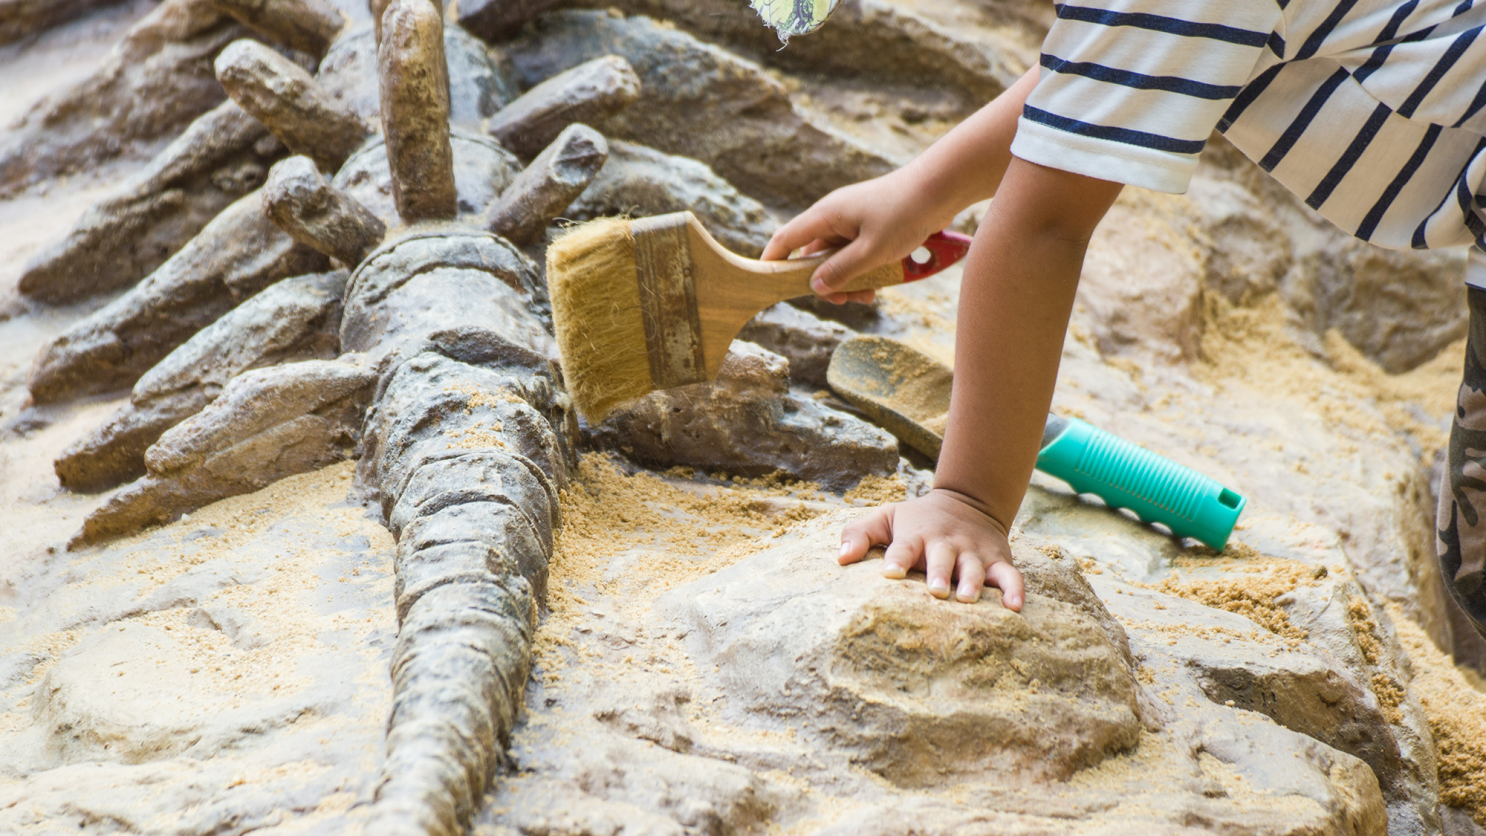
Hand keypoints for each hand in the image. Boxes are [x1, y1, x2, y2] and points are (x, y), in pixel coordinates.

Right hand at [761, 170, 954, 305]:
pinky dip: (864, 270)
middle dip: (825, 282)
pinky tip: (880, 284)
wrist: (941, 187)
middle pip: (814, 256)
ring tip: (868, 296)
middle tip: (843, 301)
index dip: (772, 261)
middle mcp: (835, 216)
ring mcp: (854, 221)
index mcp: (826, 215)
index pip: (786, 239)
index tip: (766, 282)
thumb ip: (842, 271)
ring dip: (848, 280)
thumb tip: (815, 287)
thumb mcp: (872, 250)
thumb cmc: (905, 212)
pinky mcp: (872, 226)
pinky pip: (858, 253)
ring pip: (839, 258)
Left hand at [838, 489, 1023, 608]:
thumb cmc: (916, 520)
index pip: (903, 547)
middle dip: (939, 573)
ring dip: (972, 582)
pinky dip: (1014, 590)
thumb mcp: (886, 518)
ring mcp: (973, 552)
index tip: (890, 573)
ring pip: (974, 568)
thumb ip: (859, 534)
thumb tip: (841, 558)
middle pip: (943, 558)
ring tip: (967, 599)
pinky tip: (1014, 608)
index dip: (897, 559)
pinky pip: (1010, 576)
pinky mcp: (997, 561)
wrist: (967, 502)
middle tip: (935, 591)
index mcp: (916, 535)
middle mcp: (946, 543)